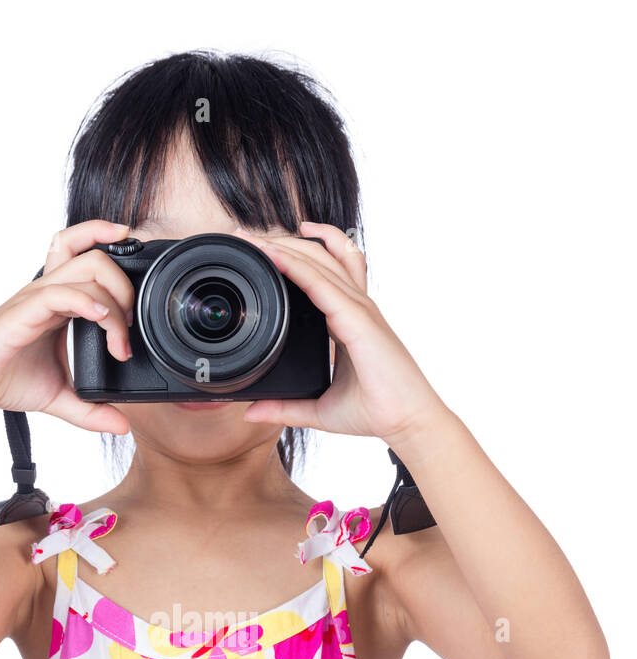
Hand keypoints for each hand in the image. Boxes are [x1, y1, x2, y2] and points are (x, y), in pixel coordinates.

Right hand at [0, 219, 134, 432]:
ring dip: (113, 300)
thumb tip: (123, 426)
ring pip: (84, 270)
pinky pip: (58, 293)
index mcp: (59, 302)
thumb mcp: (59, 396)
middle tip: (131, 326)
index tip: (142, 279)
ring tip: (118, 338)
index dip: (114, 249)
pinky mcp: (21, 314)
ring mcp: (34, 299)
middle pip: (95, 257)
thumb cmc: (4, 378)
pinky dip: (86, 302)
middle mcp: (48, 293)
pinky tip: (100, 320)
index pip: (88, 255)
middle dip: (125, 285)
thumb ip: (91, 410)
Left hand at [233, 221, 446, 443]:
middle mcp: (357, 307)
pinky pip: (322, 284)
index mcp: (349, 320)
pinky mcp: (358, 319)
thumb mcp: (320, 409)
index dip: (294, 256)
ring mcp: (360, 309)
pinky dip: (296, 267)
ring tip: (256, 239)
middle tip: (250, 237)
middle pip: (321, 257)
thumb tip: (252, 413)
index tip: (262, 250)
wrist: (408, 422)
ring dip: (286, 247)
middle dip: (286, 241)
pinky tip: (274, 257)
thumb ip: (286, 408)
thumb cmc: (376, 411)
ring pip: (321, 262)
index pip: (323, 274)